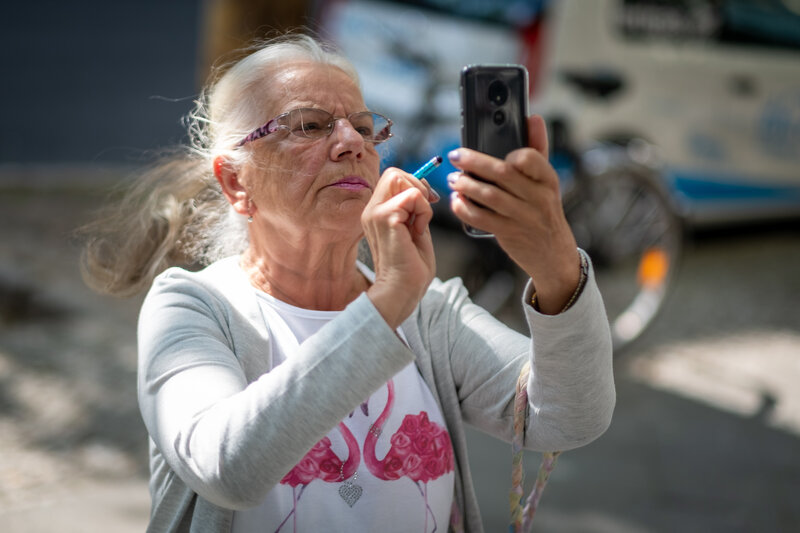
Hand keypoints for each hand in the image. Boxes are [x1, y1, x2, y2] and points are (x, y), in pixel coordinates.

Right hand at [361, 168, 436, 326]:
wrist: (402, 291)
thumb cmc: (411, 269)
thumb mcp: (415, 230)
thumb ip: (415, 209)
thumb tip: (424, 189)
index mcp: (377, 212)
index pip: (393, 178)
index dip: (414, 185)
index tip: (425, 208)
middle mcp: (372, 210)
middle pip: (393, 172)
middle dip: (416, 185)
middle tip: (423, 212)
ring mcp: (375, 213)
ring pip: (400, 178)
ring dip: (419, 198)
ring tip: (418, 224)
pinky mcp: (385, 218)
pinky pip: (413, 196)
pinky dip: (423, 211)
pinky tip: (417, 232)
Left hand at [448, 115, 579, 313]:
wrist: (553, 254)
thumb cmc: (544, 211)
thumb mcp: (546, 181)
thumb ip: (537, 149)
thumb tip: (532, 117)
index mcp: (547, 178)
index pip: (530, 158)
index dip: (512, 154)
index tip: (496, 151)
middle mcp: (538, 197)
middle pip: (502, 174)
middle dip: (475, 162)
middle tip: (456, 156)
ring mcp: (524, 217)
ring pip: (489, 196)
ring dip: (466, 185)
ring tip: (453, 179)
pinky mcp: (509, 233)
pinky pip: (482, 219)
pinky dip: (465, 208)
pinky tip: (456, 201)